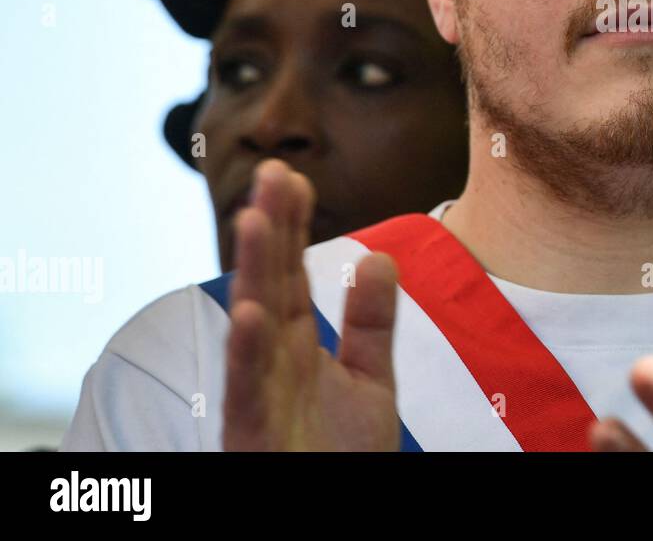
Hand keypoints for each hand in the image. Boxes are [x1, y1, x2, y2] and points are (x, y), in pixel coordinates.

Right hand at [222, 158, 400, 450]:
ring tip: (254, 218)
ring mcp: (259, 395)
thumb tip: (378, 258)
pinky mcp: (253, 434)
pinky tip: (248, 313)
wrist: (332, 512)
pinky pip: (248, 390)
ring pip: (253, 324)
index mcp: (296, 345)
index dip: (293, 226)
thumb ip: (370, 323)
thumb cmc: (341, 456)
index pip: (292, 273)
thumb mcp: (368, 380)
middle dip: (271, 229)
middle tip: (273, 172)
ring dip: (252, 273)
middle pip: (270, 283)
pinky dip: (246, 354)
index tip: (295, 175)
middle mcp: (271, 361)